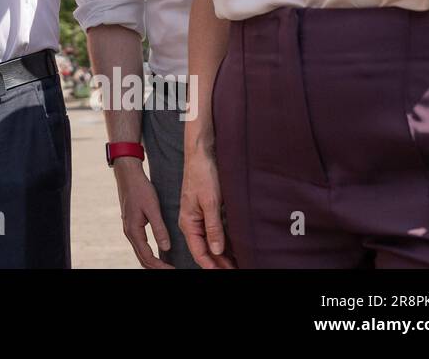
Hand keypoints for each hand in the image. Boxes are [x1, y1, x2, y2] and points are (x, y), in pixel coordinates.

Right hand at [114, 159, 174, 268]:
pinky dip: (149, 253)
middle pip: (142, 258)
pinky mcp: (132, 224)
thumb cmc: (140, 189)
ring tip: (167, 266)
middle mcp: (129, 232)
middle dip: (156, 267)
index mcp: (133, 230)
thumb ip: (159, 229)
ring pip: (140, 252)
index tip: (174, 269)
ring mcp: (129, 228)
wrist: (127, 175)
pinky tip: (159, 252)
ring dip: (153, 262)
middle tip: (172, 270)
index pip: (147, 257)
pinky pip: (140, 244)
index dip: (160, 266)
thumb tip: (166, 248)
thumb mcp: (152, 208)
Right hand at [179, 145, 235, 268]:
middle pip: (205, 250)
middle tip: (238, 270)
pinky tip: (237, 248)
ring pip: (212, 242)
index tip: (227, 274)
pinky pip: (216, 232)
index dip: (212, 266)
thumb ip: (213, 227)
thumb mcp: (210, 202)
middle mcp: (192, 223)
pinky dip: (226, 242)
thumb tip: (217, 250)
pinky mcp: (208, 212)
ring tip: (240, 263)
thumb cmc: (203, 175)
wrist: (202, 154)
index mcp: (188, 223)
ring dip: (224, 254)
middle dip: (220, 263)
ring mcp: (200, 218)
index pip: (199, 252)